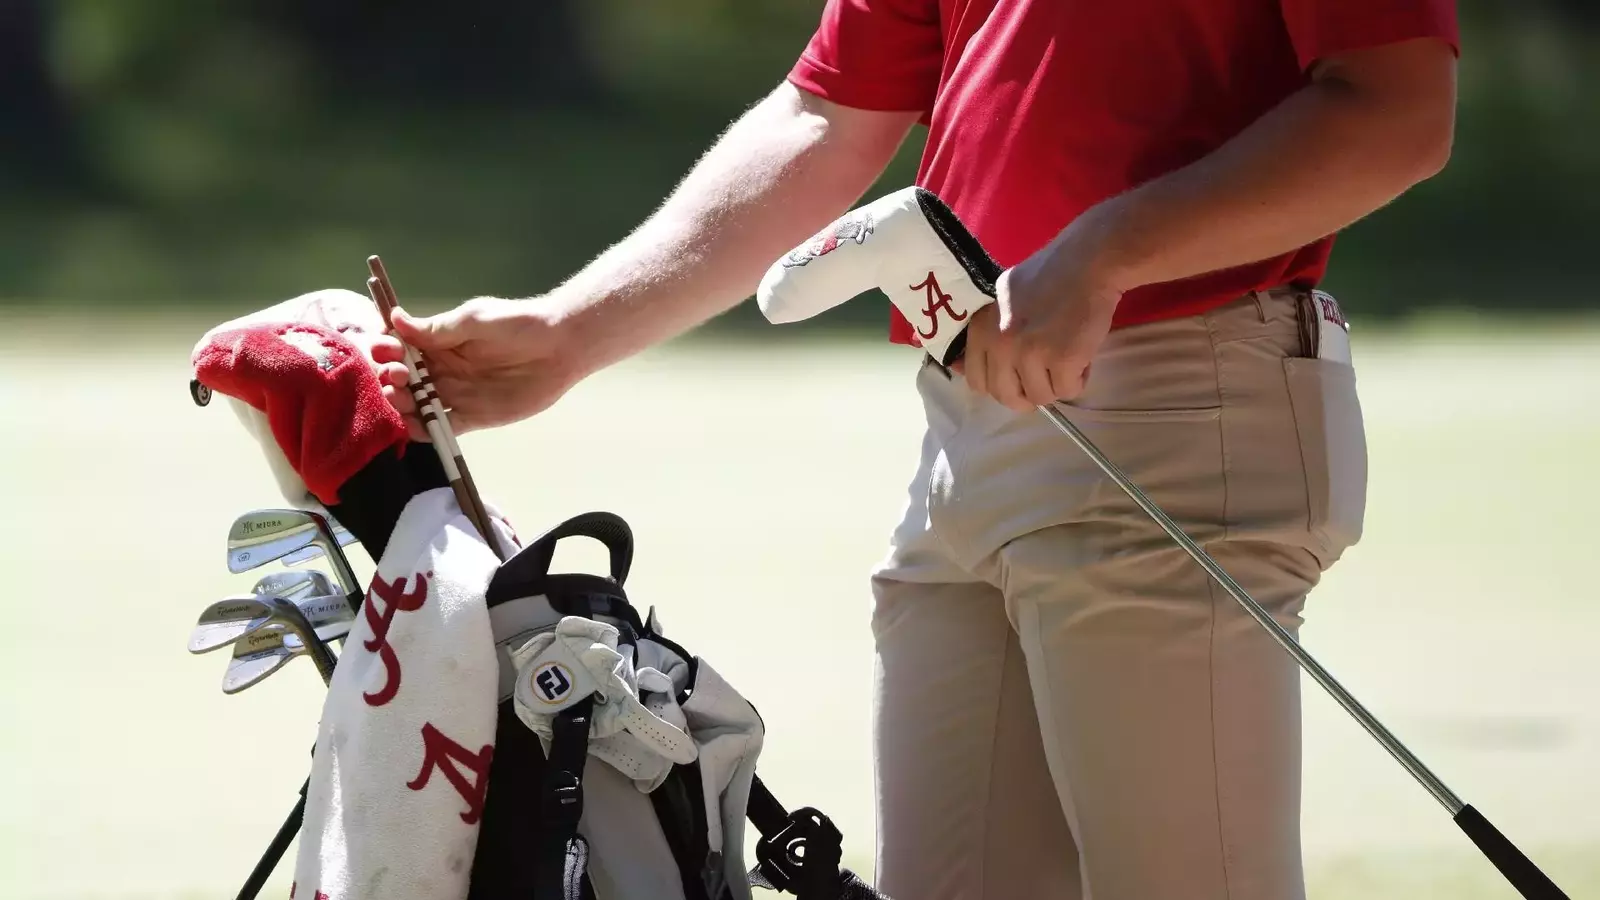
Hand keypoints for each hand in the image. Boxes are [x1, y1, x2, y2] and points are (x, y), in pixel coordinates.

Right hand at [370, 297, 583, 439]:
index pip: (401, 349)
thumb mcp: (473, 320)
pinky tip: (415, 425)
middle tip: (395, 376)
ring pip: (417, 406)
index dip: (387, 350)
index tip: (385, 350)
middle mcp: (442, 371)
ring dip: (402, 405)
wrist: (559, 347)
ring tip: (398, 397)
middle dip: (390, 378)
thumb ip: (437, 328)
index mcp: (439, 343)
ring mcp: (455, 395)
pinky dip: (425, 430)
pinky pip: (442, 428)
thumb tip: (394, 318)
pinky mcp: (472, 417)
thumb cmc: (517, 325)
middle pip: (403, 381)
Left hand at [954, 244, 1122, 411]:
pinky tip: (1081, 353)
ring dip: (1057, 383)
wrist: (1088, 262)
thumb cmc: (1049, 277)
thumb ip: (985, 335)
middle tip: (1047, 372)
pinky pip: (1068, 391)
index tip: (1018, 375)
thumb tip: (958, 369)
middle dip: (1029, 392)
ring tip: (1066, 353)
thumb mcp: (1001, 301)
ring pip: (1041, 396)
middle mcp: (999, 344)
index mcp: (980, 330)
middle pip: (1008, 396)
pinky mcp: (1061, 359)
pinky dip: (1079, 378)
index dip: (1001, 383)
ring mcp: (1029, 353)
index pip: (977, 381)